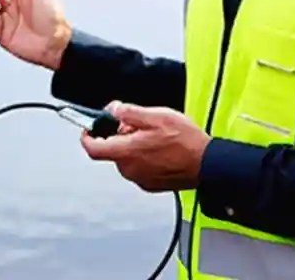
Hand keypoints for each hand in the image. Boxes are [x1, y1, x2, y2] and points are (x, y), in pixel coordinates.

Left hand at [81, 101, 210, 192]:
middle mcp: (129, 169)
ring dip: (133, 146)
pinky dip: (144, 158)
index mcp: (126, 152)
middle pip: (112, 150)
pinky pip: (139, 168)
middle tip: (138, 124)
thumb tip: (113, 109)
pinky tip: (162, 149)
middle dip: (120, 135)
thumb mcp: (157, 116)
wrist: (207, 164)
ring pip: (127, 159)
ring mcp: (140, 179)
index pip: (92, 148)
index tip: (90, 127)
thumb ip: (129, 113)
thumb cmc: (185, 142)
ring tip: (155, 136)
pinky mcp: (151, 185)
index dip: (87, 136)